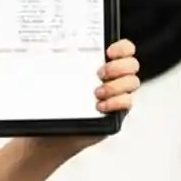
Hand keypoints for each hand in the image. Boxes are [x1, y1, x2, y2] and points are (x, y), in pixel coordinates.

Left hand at [25, 38, 141, 157]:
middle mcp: (114, 77)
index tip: (108, 51)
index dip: (122, 47)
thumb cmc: (58, 102)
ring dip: (115, 85)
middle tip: (99, 73)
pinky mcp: (118, 111)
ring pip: (132, 82)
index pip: (125, 49)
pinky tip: (100, 106)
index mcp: (103, 63)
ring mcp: (118, 94)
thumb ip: (61, 63)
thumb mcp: (57, 79)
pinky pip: (127, 103)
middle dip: (118, 67)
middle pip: (132, 64)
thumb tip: (48, 48)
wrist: (55, 133)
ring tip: (96, 92)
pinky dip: (115, 102)